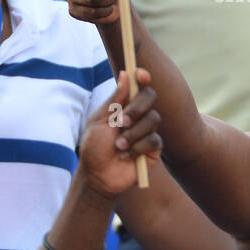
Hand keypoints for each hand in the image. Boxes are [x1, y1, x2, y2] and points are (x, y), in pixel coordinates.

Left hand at [78, 69, 161, 194]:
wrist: (97, 176)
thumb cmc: (94, 147)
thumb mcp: (100, 121)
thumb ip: (115, 100)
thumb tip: (125, 74)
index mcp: (124, 105)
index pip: (139, 85)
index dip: (142, 77)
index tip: (140, 74)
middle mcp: (139, 115)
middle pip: (150, 97)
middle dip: (137, 108)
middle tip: (121, 121)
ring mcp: (147, 131)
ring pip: (153, 119)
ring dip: (133, 134)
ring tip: (118, 146)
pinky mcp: (154, 149)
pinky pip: (154, 140)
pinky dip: (137, 148)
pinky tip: (126, 156)